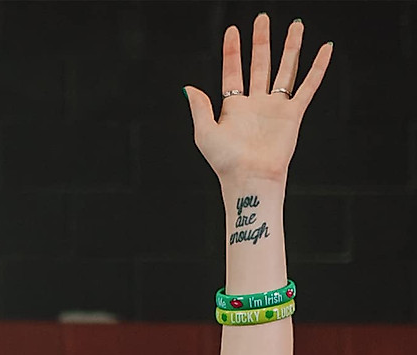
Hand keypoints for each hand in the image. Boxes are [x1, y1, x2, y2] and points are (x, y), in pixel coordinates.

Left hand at [184, 15, 331, 185]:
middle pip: (260, 64)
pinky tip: (324, 48)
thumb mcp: (205, 133)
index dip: (232, 51)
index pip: (233, 71)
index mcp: (234, 108)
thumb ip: (199, 108)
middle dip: (261, 41)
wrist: (250, 177)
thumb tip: (189, 87)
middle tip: (261, 18)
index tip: (233, 30)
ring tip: (294, 25)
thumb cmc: (226, 162)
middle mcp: (256, 104)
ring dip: (290, 47)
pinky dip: (317, 67)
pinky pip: (308, 85)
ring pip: (285, 69)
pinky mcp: (293, 114)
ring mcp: (275, 107)